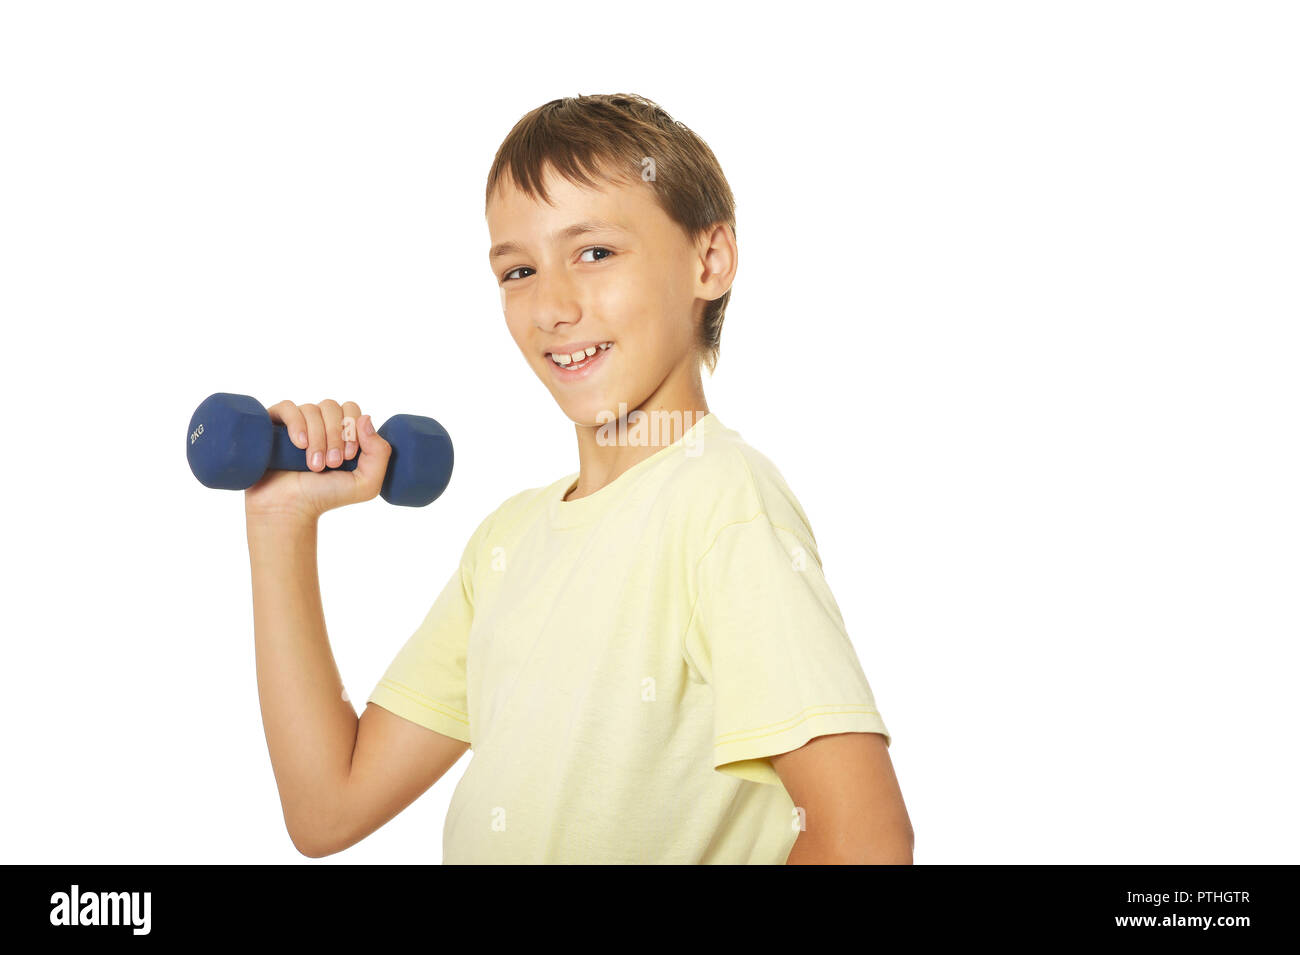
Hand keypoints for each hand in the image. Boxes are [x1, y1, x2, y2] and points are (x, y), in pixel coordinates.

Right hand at [244, 398, 391, 520]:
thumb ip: (379, 453)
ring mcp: (297, 423)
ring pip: (311, 409)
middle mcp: (319, 423)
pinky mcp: (274, 424)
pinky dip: (297, 423)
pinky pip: (288, 408)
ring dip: (317, 438)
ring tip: (314, 465)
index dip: (353, 429)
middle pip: (332, 406)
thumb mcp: (366, 482)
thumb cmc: (326, 496)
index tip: (349, 457)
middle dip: (335, 435)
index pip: (352, 410)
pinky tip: (300, 444)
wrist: (290, 509)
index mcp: (341, 431)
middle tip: (332, 463)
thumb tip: (366, 417)